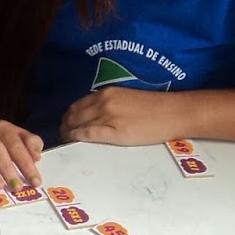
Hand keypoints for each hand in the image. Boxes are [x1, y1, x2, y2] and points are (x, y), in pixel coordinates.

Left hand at [60, 88, 179, 145]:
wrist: (174, 112)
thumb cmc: (156, 107)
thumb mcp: (128, 99)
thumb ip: (110, 104)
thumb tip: (97, 114)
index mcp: (107, 93)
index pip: (78, 105)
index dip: (68, 116)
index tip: (64, 123)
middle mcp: (104, 102)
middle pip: (74, 115)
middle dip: (64, 125)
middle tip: (60, 135)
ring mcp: (108, 117)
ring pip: (78, 125)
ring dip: (68, 133)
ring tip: (64, 141)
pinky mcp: (115, 132)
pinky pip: (88, 135)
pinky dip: (76, 138)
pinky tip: (72, 142)